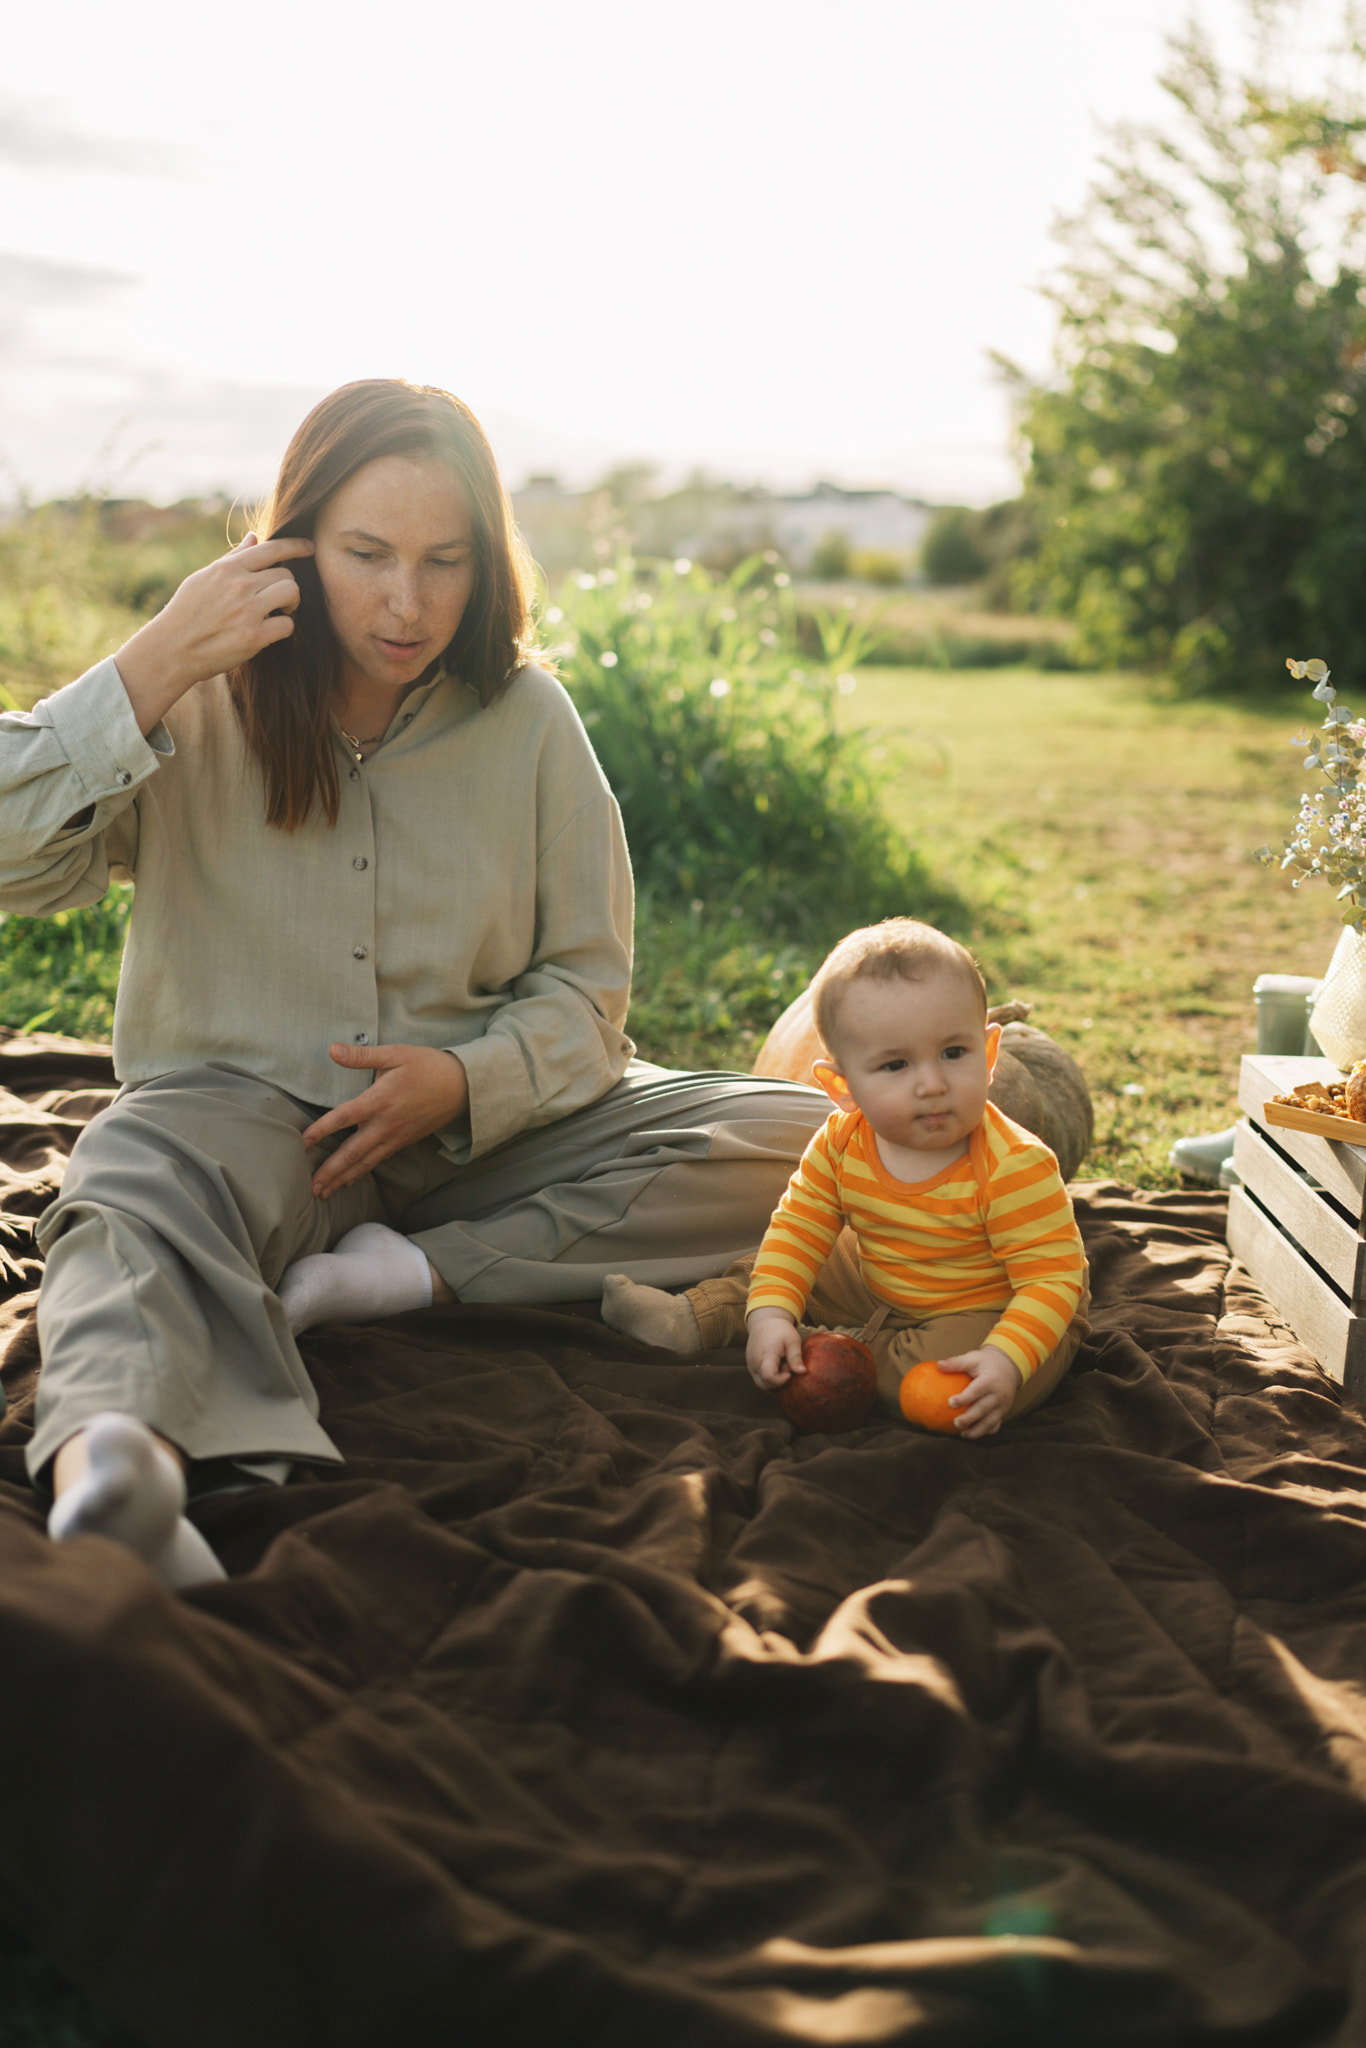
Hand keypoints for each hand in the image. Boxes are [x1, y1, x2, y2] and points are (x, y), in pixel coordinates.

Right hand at [114, 532, 315, 732]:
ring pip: (292, 593)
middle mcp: (239, 585)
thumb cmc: (187, 613)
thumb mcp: (205, 578)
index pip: (272, 548)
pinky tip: (269, 632)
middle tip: (279, 601)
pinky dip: (283, 629)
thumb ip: (233, 559)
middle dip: (288, 587)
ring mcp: (248, 610)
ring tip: (279, 612)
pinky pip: (288, 625)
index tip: (310, 547)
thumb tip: (254, 537)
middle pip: (286, 575)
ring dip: (291, 604)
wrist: (172, 649)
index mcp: (228, 568)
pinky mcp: (254, 636)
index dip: (296, 546)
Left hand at [302, 1042, 469, 1198]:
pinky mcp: (403, 1142)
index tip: (303, 1142)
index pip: (345, 1117)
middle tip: (311, 1188)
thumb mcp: (396, 1053)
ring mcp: (396, 1137)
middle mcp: (386, 1124)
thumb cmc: (428, 1066)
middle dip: (331, 1171)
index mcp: (381, 1100)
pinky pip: (377, 1160)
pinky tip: (348, 1181)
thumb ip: (362, 1055)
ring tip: (324, 1193)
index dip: (322, 1130)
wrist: (463, 1087)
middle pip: (353, 1152)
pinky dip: (361, 1172)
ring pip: (365, 1162)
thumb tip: (332, 1049)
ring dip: (342, 1178)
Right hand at [746, 1308, 804, 1388]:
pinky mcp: (750, 1365)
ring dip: (773, 1380)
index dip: (781, 1380)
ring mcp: (750, 1365)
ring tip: (781, 1365)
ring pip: (761, 1383)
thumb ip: (796, 1357)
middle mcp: (754, 1362)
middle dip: (778, 1382)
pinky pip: (759, 1377)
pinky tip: (776, 1365)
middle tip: (787, 1367)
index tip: (790, 1372)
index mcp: (766, 1355)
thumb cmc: (780, 1330)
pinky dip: (768, 1376)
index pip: (769, 1377)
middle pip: (764, 1384)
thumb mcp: (792, 1340)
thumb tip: (802, 1372)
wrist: (764, 1321)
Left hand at [940, 1345, 1022, 1438]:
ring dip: (977, 1430)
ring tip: (963, 1434)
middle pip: (984, 1409)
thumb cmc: (986, 1362)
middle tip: (955, 1423)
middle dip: (970, 1418)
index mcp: (990, 1380)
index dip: (965, 1398)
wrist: (1009, 1366)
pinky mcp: (1002, 1412)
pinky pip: (995, 1425)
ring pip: (991, 1421)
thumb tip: (938, 1365)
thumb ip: (957, 1363)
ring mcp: (1002, 1405)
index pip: (977, 1391)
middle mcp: (998, 1395)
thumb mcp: (973, 1358)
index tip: (950, 1402)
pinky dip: (985, 1432)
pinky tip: (971, 1434)